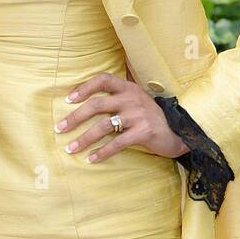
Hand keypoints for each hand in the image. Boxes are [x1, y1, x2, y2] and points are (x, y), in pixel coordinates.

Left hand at [55, 71, 189, 162]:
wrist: (180, 131)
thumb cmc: (151, 117)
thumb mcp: (136, 101)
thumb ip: (117, 98)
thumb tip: (85, 103)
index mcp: (128, 88)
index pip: (103, 79)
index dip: (84, 87)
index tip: (68, 100)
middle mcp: (131, 98)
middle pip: (97, 104)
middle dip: (75, 117)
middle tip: (59, 128)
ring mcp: (138, 115)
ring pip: (103, 126)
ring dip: (83, 138)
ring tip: (70, 148)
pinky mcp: (144, 132)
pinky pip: (117, 143)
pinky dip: (102, 152)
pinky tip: (91, 159)